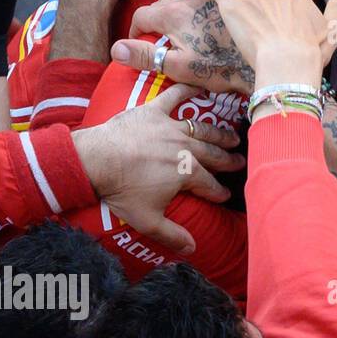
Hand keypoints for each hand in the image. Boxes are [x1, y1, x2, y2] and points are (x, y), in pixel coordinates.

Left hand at [71, 83, 244, 254]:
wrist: (96, 161)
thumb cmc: (122, 190)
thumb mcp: (147, 220)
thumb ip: (172, 235)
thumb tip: (192, 250)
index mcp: (187, 174)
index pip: (210, 185)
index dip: (219, 192)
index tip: (226, 196)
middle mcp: (186, 148)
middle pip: (214, 155)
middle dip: (229, 160)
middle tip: (240, 162)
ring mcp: (172, 127)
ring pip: (203, 129)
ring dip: (219, 133)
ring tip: (231, 136)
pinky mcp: (154, 112)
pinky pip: (175, 97)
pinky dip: (188, 90)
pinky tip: (200, 87)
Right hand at [111, 0, 253, 93]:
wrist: (268, 60)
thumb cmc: (224, 68)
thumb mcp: (180, 67)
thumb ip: (146, 56)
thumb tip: (116, 49)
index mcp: (173, 13)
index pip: (144, 14)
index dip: (137, 27)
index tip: (140, 34)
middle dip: (163, 0)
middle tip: (165, 10)